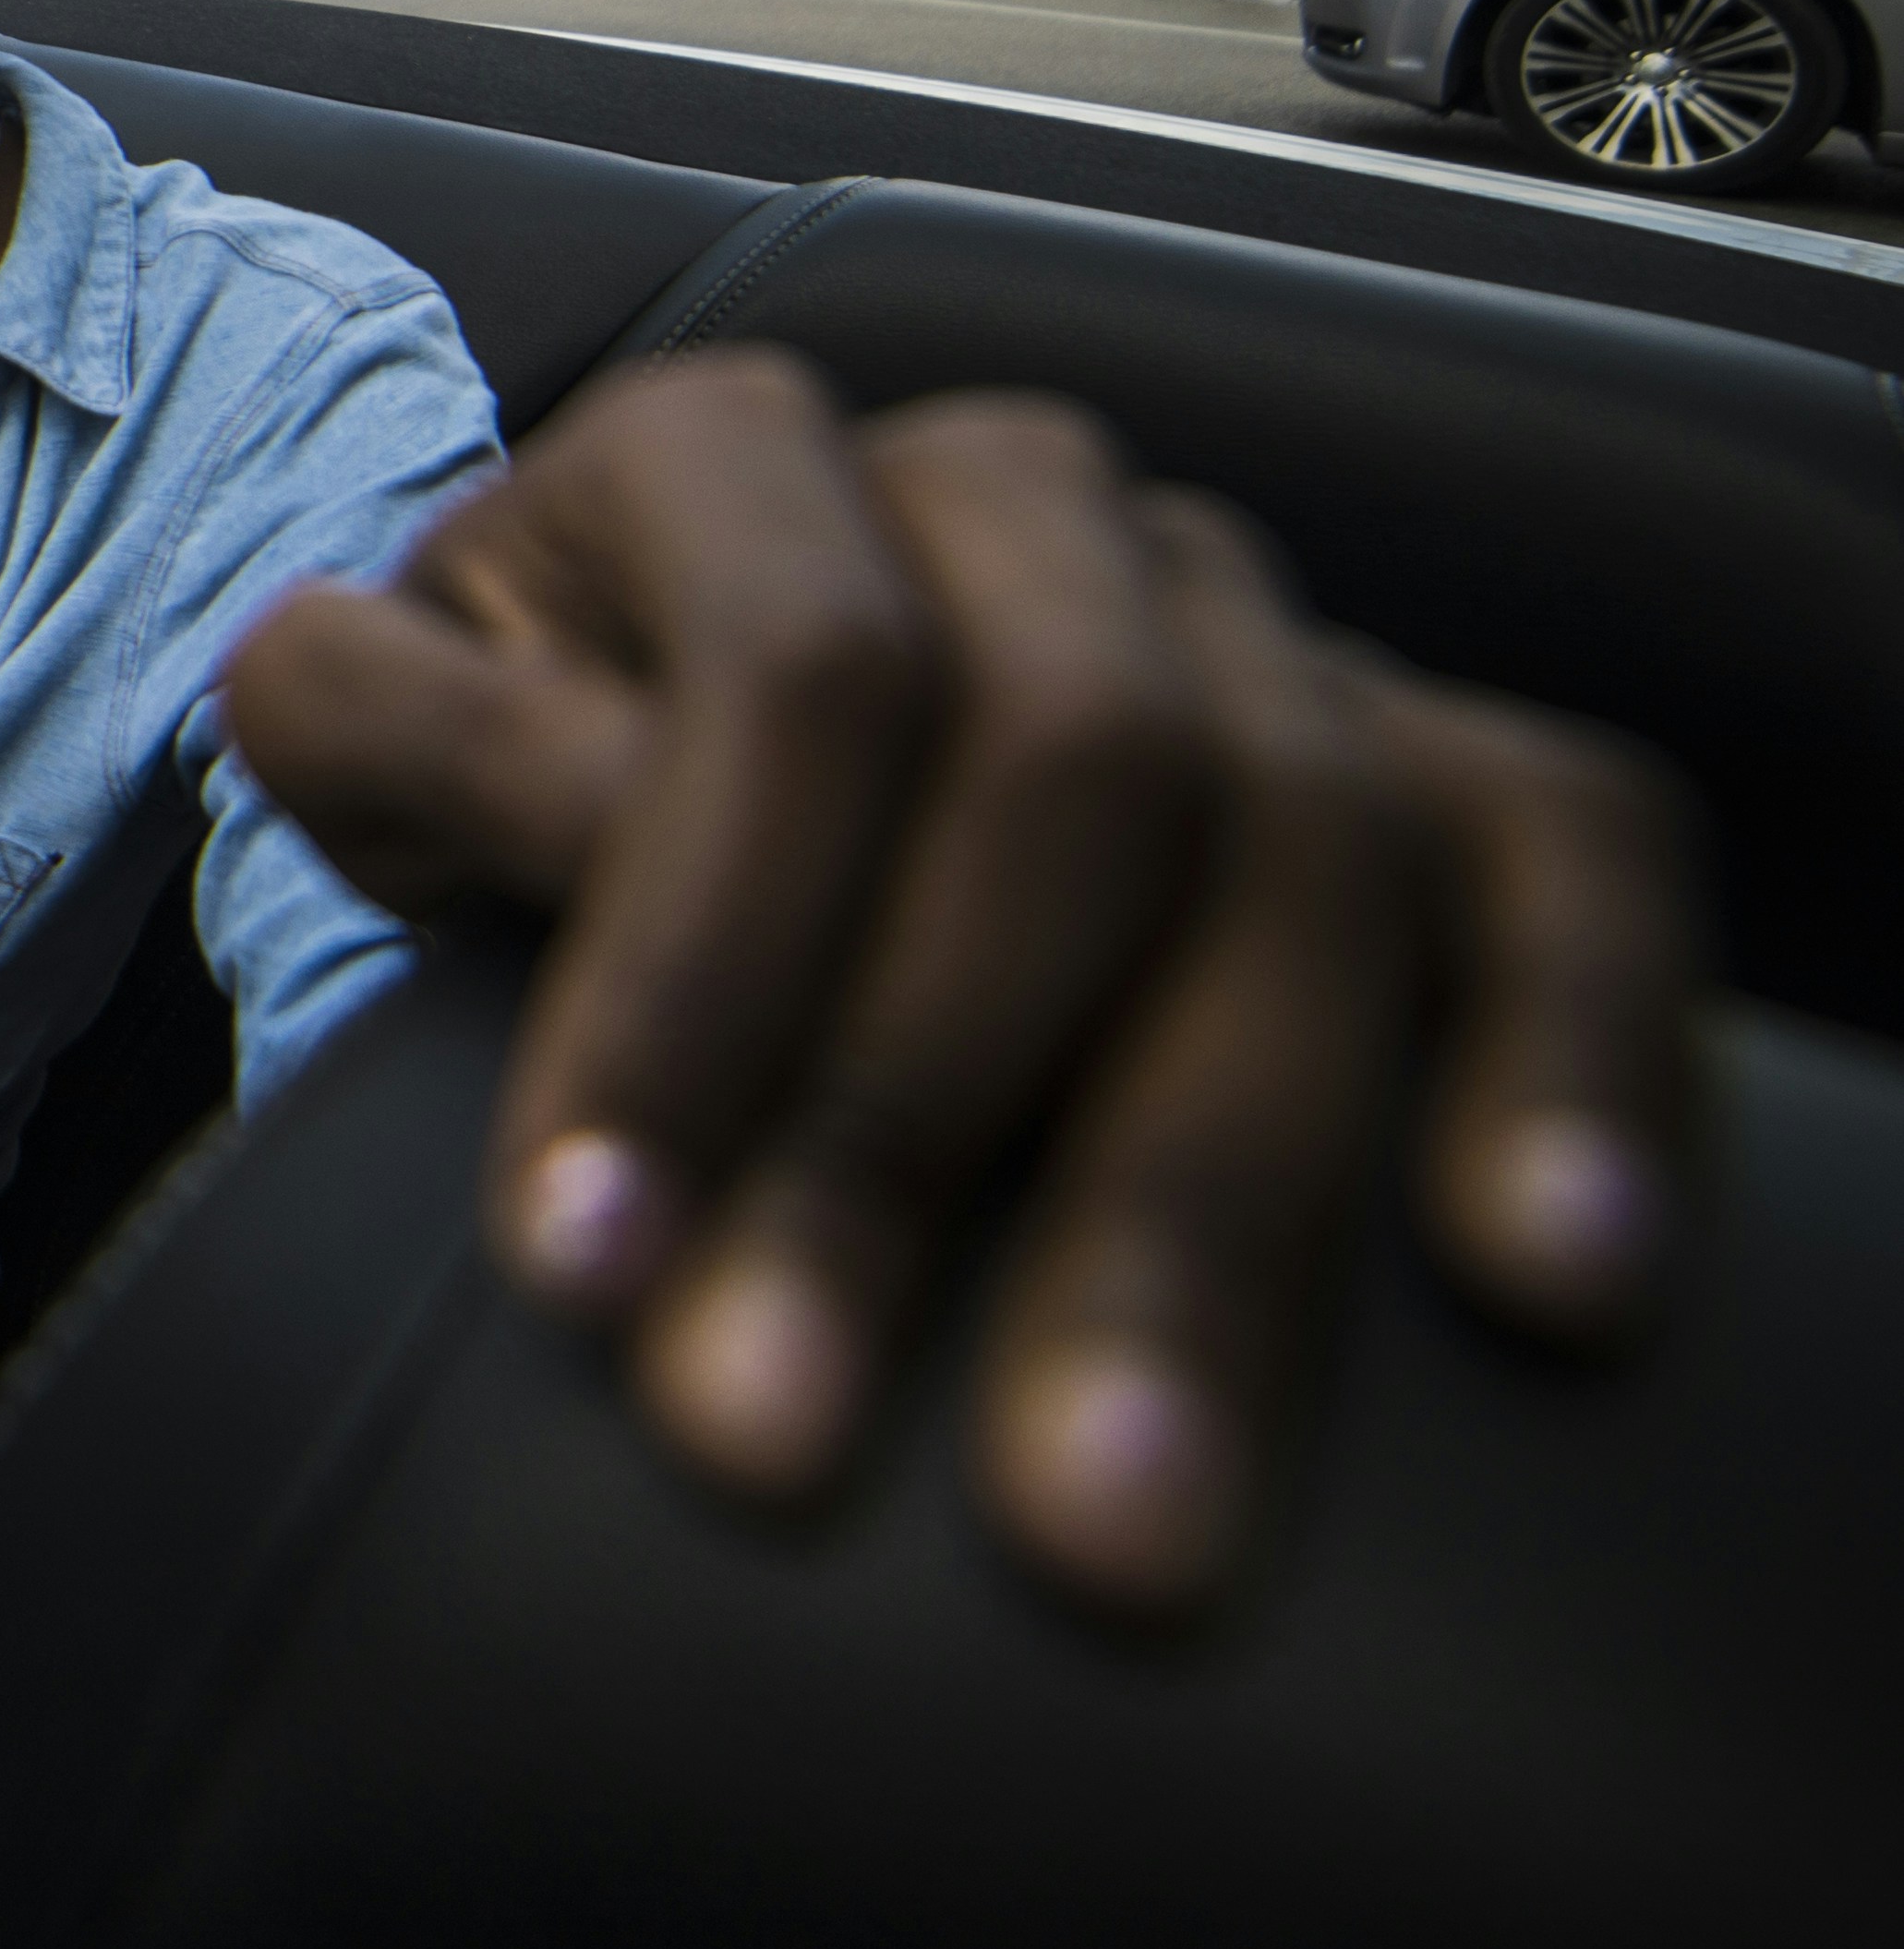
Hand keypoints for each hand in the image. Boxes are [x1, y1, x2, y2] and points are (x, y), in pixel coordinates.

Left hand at [223, 351, 1698, 1617]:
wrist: (654, 739)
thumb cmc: (506, 762)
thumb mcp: (384, 738)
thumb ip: (401, 743)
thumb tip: (379, 734)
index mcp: (739, 452)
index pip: (798, 682)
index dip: (699, 978)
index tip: (587, 1272)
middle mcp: (1012, 494)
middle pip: (1073, 767)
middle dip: (918, 1133)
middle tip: (787, 1437)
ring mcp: (1237, 616)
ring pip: (1310, 839)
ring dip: (1203, 1194)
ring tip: (1103, 1496)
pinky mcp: (1419, 755)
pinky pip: (1567, 859)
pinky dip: (1569, 1058)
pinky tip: (1534, 1280)